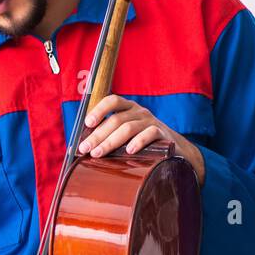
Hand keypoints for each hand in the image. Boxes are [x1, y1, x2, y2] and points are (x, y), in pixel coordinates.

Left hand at [78, 94, 205, 184]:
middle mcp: (139, 112)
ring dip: (111, 141)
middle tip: (85, 148)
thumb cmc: (142, 143)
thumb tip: (79, 147)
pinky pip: (149, 134)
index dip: (99, 109)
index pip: (112, 101)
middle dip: (98, 135)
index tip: (87, 123)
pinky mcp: (163, 134)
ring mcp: (151, 121)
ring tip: (98, 153)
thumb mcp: (125, 135)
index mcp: (128, 108)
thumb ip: (107, 136)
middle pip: (116, 120)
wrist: (176, 151)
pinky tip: (129, 151)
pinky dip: (138, 142)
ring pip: (128, 128)